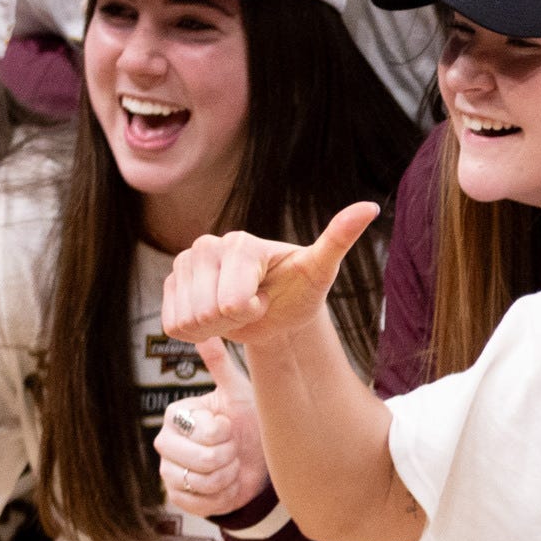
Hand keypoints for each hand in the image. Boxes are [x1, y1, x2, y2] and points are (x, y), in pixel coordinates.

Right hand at [157, 341, 269, 518]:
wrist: (255, 459)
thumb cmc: (245, 420)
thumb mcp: (237, 391)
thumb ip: (220, 364)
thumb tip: (207, 333)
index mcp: (176, 415)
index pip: (206, 431)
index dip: (226, 432)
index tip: (230, 425)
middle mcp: (165, 443)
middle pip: (204, 459)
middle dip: (229, 455)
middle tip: (232, 445)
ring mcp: (168, 473)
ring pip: (205, 482)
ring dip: (229, 474)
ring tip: (230, 462)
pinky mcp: (177, 499)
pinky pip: (204, 503)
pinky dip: (225, 494)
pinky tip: (227, 481)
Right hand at [160, 205, 376, 350]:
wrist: (278, 311)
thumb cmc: (300, 289)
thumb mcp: (321, 269)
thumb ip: (338, 238)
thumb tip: (370, 207)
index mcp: (240, 243)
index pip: (231, 300)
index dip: (251, 309)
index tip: (265, 297)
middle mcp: (207, 247)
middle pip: (206, 311)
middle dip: (232, 320)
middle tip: (252, 305)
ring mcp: (184, 265)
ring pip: (187, 321)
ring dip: (214, 327)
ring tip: (235, 309)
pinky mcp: (170, 286)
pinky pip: (172, 326)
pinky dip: (195, 333)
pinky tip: (214, 316)